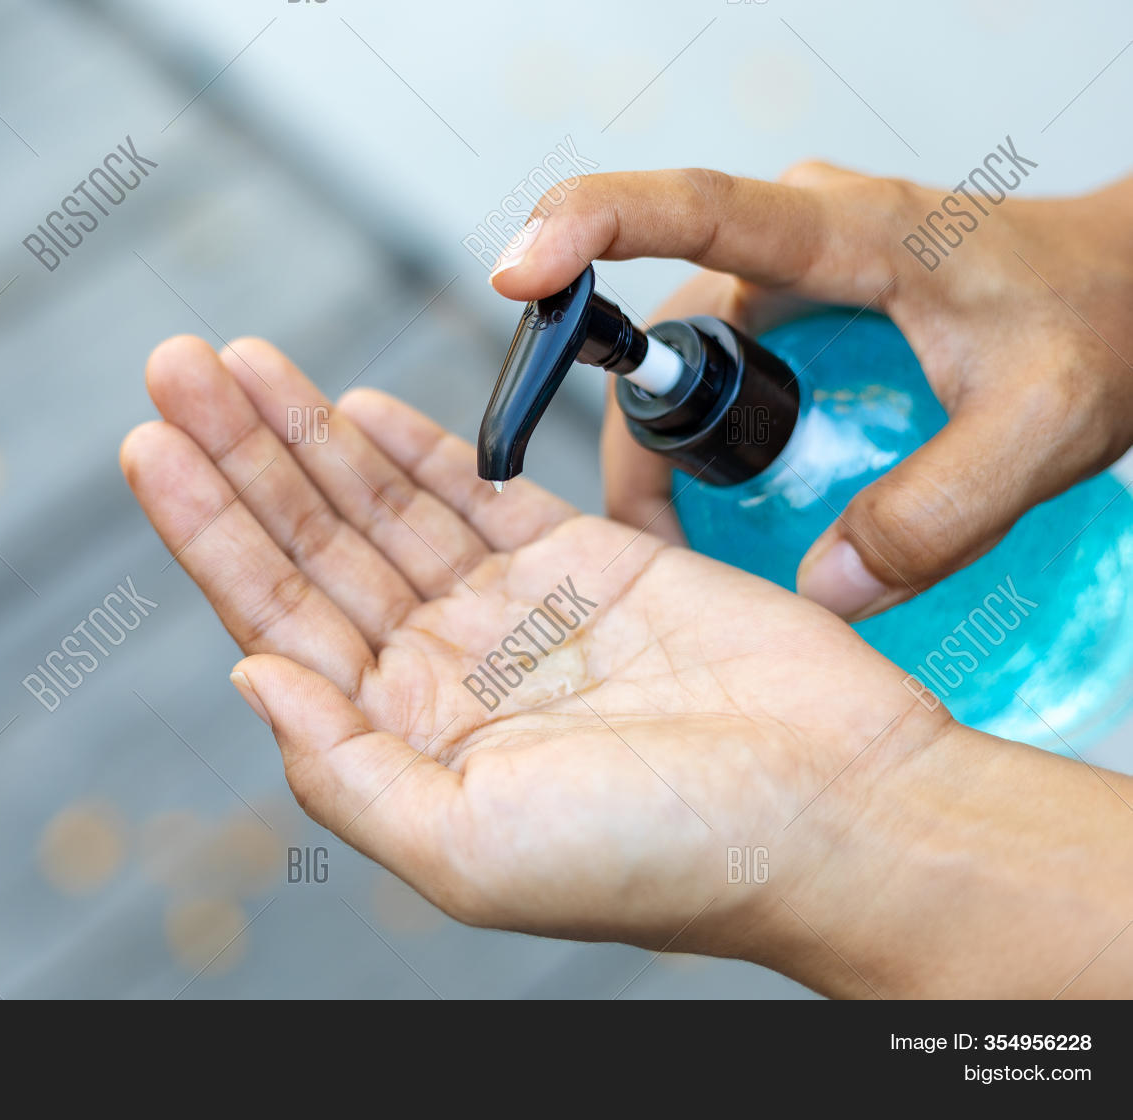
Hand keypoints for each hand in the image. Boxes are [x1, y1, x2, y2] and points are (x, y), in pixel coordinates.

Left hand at [119, 334, 961, 989]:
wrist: (832, 813)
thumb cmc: (662, 859)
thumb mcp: (467, 849)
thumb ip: (343, 771)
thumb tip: (247, 677)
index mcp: (404, 741)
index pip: (276, 618)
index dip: (209, 531)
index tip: (149, 447)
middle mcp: (445, 673)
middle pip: (315, 545)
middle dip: (241, 454)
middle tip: (174, 366)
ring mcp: (514, 612)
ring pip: (385, 506)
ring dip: (312, 432)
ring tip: (238, 361)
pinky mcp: (588, 561)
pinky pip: (484, 492)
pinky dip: (420, 447)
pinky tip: (359, 407)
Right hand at [489, 165, 1132, 620]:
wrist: (1132, 286)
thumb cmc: (1101, 325)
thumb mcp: (1043, 430)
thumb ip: (937, 514)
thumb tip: (818, 589)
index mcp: (852, 231)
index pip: (695, 206)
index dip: (591, 225)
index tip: (517, 267)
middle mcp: (800, 230)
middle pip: (665, 327)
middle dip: (639, 438)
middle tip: (653, 545)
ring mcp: (790, 263)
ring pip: (682, 358)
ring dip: (667, 449)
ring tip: (688, 540)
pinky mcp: (794, 299)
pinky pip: (714, 368)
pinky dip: (701, 438)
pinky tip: (729, 501)